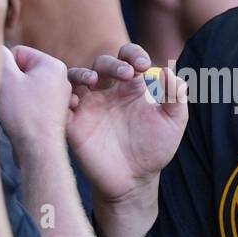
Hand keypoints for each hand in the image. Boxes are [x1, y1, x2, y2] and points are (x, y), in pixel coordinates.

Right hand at [0, 44, 73, 153]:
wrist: (39, 150)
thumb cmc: (22, 114)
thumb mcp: (5, 78)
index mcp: (53, 64)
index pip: (18, 53)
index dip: (5, 69)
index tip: (7, 86)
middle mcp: (61, 78)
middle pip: (23, 71)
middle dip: (12, 83)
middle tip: (10, 100)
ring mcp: (60, 96)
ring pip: (27, 88)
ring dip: (16, 97)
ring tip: (16, 112)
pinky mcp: (56, 112)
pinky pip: (33, 102)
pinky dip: (24, 109)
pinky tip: (23, 121)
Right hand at [66, 43, 187, 202]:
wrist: (135, 182)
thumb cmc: (154, 150)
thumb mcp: (173, 122)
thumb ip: (176, 96)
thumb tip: (169, 70)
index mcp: (131, 87)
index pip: (127, 58)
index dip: (134, 54)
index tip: (144, 65)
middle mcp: (108, 92)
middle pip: (102, 64)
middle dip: (112, 63)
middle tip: (126, 73)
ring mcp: (89, 107)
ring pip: (76, 77)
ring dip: (82, 73)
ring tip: (93, 80)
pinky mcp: (74, 124)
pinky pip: (61, 104)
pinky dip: (63, 97)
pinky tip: (75, 101)